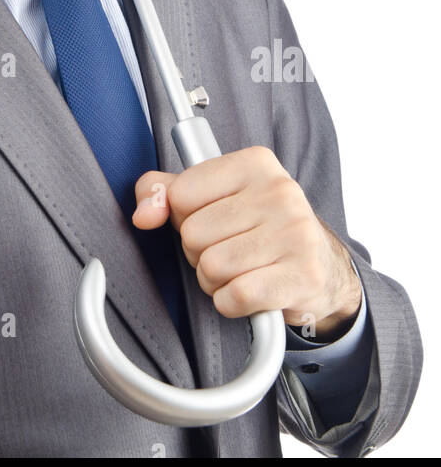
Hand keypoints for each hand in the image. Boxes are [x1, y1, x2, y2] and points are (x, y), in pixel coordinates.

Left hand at [132, 145, 361, 337]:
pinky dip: (231, 303)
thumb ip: (165, 192)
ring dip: (214, 280)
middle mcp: (279, 191)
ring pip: (211, 267)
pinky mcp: (302, 275)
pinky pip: (234, 296)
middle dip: (199, 253)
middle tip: (229, 250)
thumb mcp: (212, 196)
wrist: (323, 268)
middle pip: (193, 234)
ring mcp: (295, 233)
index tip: (211, 220)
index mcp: (254, 163)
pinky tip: (250, 291)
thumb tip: (143, 214)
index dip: (184, 217)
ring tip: (240, 270)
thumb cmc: (259, 227)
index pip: (181, 194)